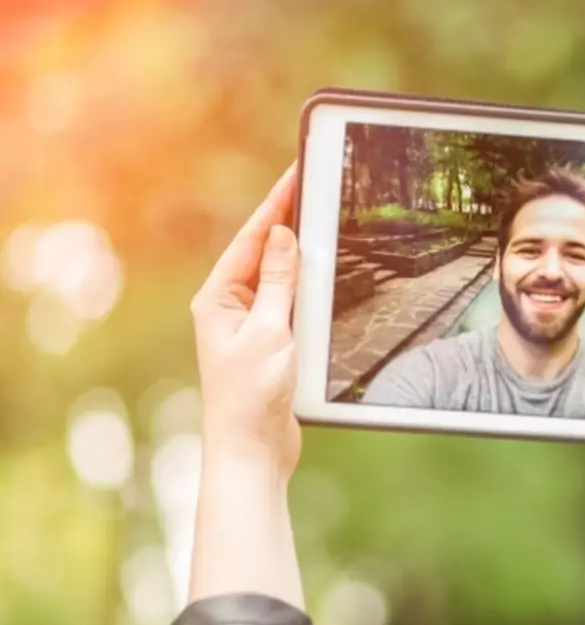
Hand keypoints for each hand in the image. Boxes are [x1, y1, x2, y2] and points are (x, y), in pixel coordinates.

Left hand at [187, 164, 304, 608]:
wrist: (251, 452)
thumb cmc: (251, 398)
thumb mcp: (269, 332)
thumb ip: (279, 282)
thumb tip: (284, 235)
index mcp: (219, 299)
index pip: (252, 239)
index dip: (276, 204)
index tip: (296, 172)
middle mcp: (230, 308)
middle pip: (264, 252)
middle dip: (288, 219)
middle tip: (314, 184)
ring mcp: (249, 326)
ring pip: (278, 276)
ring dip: (299, 251)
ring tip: (324, 217)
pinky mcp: (269, 345)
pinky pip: (289, 302)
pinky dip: (307, 285)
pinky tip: (325, 273)